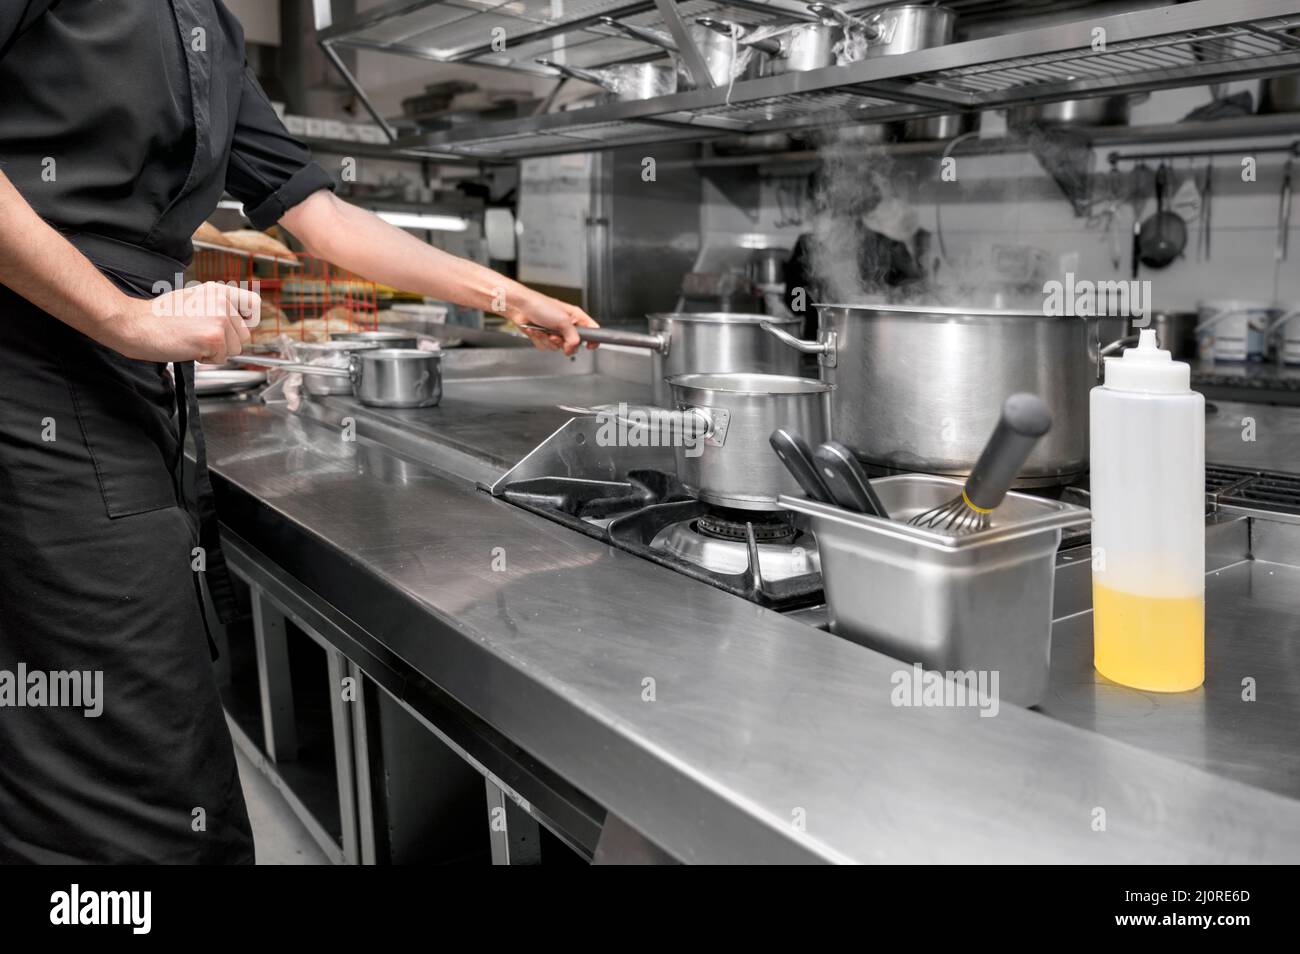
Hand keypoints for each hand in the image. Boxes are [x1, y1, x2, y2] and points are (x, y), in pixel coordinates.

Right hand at [104, 282, 260, 363]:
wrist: (135, 324)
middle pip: (245, 334)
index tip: (239, 328)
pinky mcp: (214, 337)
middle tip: (199, 336)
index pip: (254, 304)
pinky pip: (221, 359)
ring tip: (192, 340)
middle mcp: (223, 301)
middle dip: (226, 342)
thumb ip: (217, 307)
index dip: (249, 320)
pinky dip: (206, 359)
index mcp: (218, 291)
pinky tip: (189, 346)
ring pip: (235, 349)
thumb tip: (237, 322)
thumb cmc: (158, 316)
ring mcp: (220, 319)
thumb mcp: (193, 301)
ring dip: (216, 351)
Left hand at [509, 292, 598, 356]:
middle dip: (563, 343)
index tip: (590, 346)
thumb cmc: (540, 305)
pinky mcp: (544, 336)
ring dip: (548, 340)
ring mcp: (555, 332)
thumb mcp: (563, 320)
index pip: (592, 330)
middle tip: (557, 336)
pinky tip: (536, 330)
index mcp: (575, 317)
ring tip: (543, 330)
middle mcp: (566, 325)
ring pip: (558, 347)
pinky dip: (539, 340)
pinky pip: (546, 347)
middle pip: (573, 344)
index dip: (593, 339)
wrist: (520, 307)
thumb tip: (574, 347)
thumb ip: (573, 336)